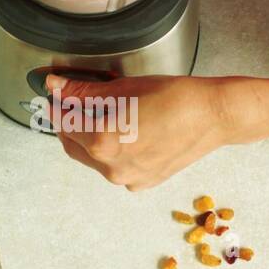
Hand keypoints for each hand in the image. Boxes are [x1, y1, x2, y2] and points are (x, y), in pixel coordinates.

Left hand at [46, 73, 244, 190]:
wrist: (214, 116)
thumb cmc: (176, 98)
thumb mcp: (123, 88)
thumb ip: (84, 91)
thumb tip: (56, 86)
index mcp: (102, 142)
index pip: (63, 123)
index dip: (56, 105)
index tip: (54, 93)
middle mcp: (112, 167)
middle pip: (74, 144)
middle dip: (70, 123)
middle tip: (75, 102)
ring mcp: (128, 179)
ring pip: (94, 158)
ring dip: (90, 138)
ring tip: (107, 114)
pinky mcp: (144, 182)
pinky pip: (116, 167)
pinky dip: (113, 151)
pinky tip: (127, 131)